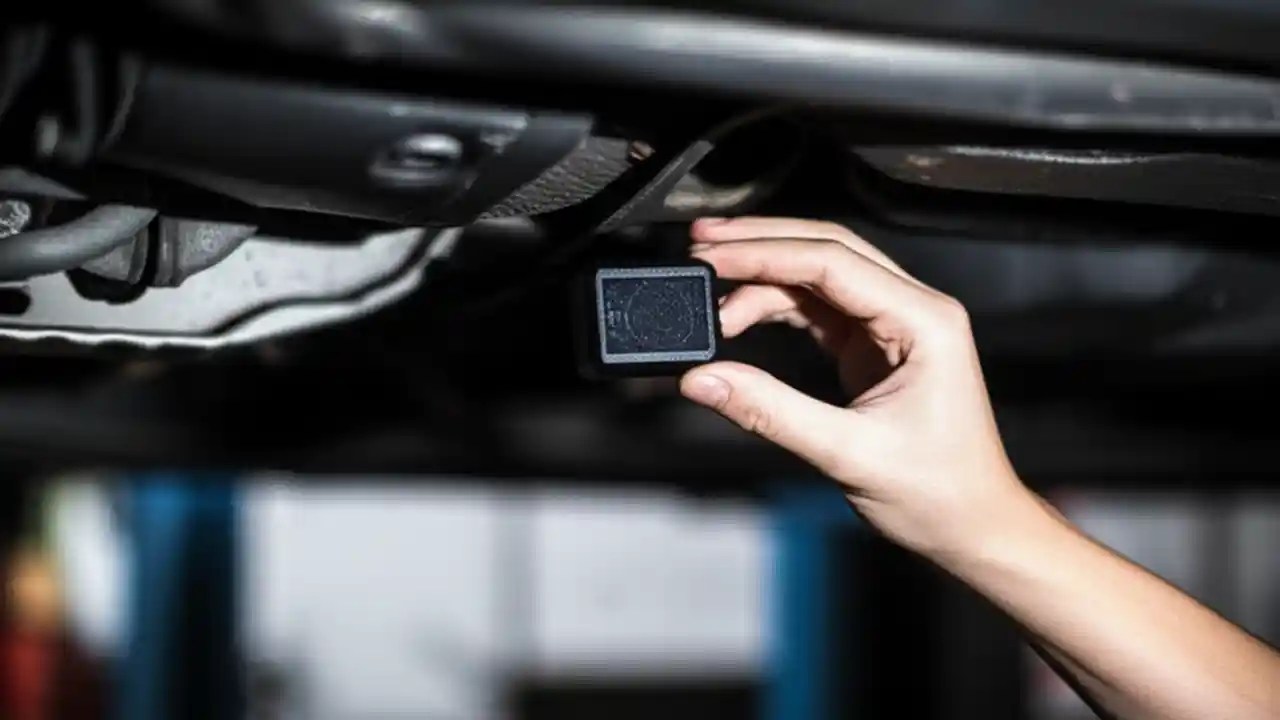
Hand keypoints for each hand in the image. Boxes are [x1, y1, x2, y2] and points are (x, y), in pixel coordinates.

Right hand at [682, 217, 1031, 558]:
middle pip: (826, 249)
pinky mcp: (873, 344)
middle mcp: (913, 309)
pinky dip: (773, 307)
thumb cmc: (939, 493)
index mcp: (925, 321)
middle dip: (760, 244)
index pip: (833, 262)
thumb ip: (770, 411)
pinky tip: (737, 317)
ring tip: (708, 293)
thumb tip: (703, 378)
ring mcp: (893, 324)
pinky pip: (816, 307)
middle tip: (700, 245)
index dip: (764, 255)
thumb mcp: (847, 453)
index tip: (712, 259)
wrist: (972, 526)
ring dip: (761, 277)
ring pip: (817, 275)